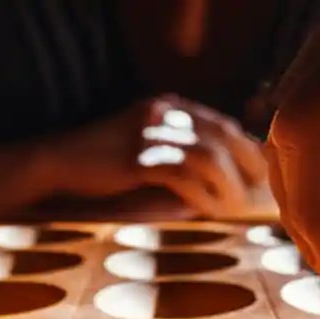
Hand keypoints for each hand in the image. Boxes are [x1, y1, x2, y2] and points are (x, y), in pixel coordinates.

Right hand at [50, 94, 267, 217]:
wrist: (57, 162)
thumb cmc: (101, 165)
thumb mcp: (143, 149)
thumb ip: (177, 156)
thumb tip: (218, 180)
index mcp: (166, 107)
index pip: (220, 122)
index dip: (245, 145)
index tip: (262, 169)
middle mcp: (162, 113)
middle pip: (221, 133)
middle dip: (247, 162)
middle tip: (262, 188)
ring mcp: (149, 133)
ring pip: (206, 155)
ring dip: (227, 183)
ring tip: (238, 205)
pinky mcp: (136, 158)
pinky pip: (181, 176)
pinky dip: (200, 194)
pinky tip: (210, 210)